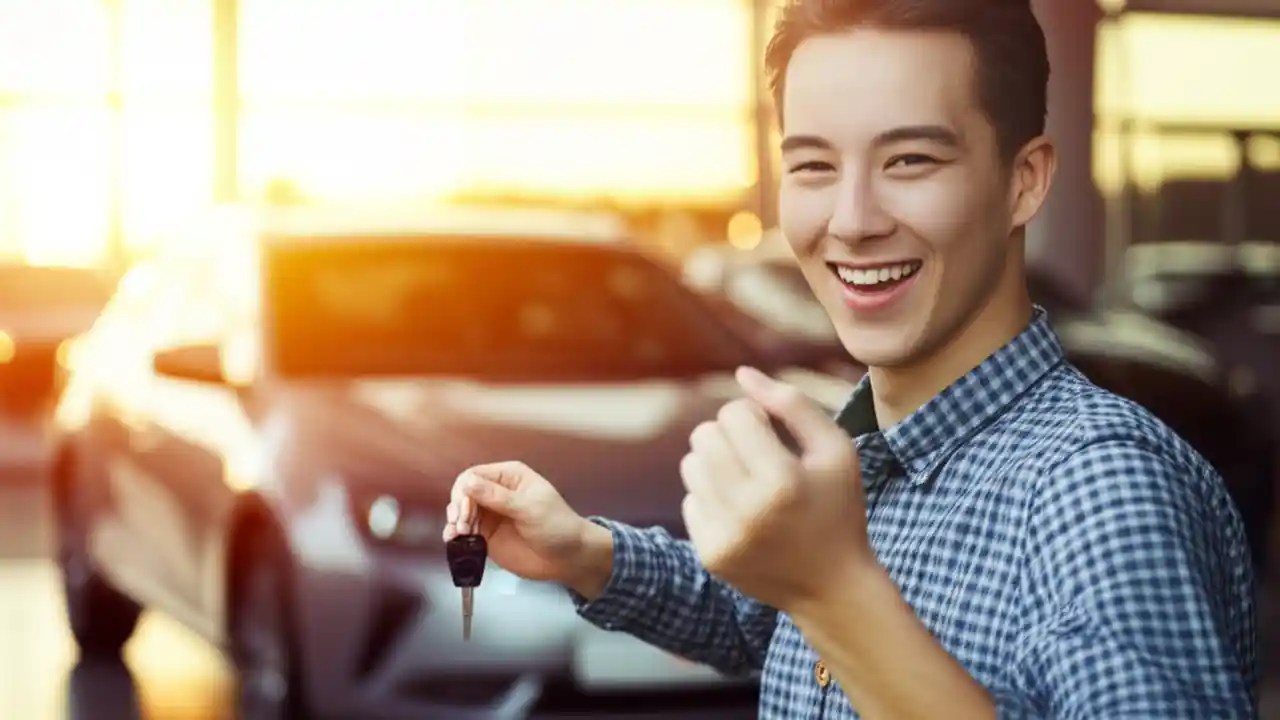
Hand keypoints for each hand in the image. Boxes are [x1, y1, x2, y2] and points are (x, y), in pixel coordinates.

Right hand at [443, 461, 608, 589]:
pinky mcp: (488, 536)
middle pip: (463, 494)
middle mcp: (496, 493)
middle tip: (462, 525)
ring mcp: (491, 515)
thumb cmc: (558, 526)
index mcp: (509, 476)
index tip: (464, 509)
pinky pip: (465, 533)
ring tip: (457, 535)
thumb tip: (469, 484)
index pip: (474, 475)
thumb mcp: (530, 509)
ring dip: (454, 523)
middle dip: (458, 508)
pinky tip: (455, 541)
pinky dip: (456, 536)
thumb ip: (498, 498)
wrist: (569, 558)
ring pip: (461, 513)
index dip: (464, 491)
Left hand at [680, 366, 871, 611]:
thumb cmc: (838, 507)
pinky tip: (742, 510)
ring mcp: (725, 536)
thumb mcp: (835, 449)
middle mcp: (748, 510)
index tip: (773, 434)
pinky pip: (690, 499)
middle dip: (729, 434)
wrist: (832, 587)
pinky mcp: (710, 554)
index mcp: (783, 480)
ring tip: (748, 479)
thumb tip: (742, 372)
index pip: (734, 414)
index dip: (753, 415)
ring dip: (717, 462)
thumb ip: (792, 403)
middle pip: (705, 435)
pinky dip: (713, 497)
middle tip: (757, 452)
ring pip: (690, 464)